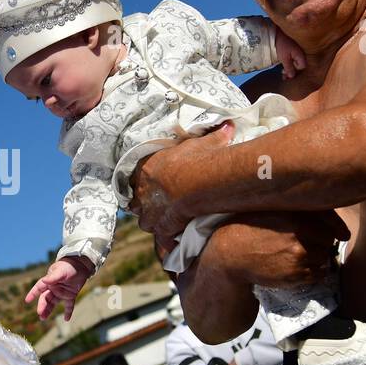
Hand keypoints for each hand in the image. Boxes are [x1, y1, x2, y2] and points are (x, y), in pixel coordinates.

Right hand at [26, 256, 92, 320]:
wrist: (80, 265)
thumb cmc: (68, 266)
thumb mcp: (60, 271)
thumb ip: (53, 277)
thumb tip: (44, 280)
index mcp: (49, 281)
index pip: (39, 288)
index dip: (33, 294)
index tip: (27, 300)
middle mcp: (53, 288)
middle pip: (45, 298)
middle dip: (42, 306)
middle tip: (40, 313)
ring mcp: (62, 292)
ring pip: (53, 303)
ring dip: (49, 310)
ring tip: (43, 318)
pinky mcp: (71, 295)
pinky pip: (69, 305)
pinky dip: (68, 312)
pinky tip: (66, 319)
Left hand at [128, 122, 236, 254]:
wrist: (198, 181)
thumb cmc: (199, 158)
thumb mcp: (206, 143)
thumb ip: (214, 136)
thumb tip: (228, 126)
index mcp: (147, 168)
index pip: (138, 176)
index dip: (147, 181)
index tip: (157, 184)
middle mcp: (143, 190)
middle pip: (137, 200)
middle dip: (146, 203)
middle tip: (160, 203)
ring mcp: (149, 210)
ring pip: (144, 220)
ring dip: (153, 221)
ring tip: (166, 221)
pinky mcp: (160, 226)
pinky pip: (160, 236)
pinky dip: (167, 238)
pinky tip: (176, 238)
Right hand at [209, 211, 349, 289]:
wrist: (228, 256)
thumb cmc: (246, 229)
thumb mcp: (269, 209)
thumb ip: (295, 206)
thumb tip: (323, 206)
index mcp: (294, 214)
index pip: (330, 219)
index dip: (337, 226)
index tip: (342, 233)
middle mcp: (300, 234)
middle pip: (328, 239)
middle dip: (322, 242)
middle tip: (310, 244)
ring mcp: (299, 256)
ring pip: (324, 257)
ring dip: (318, 257)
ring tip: (301, 256)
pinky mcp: (296, 275)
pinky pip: (319, 274)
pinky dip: (315, 272)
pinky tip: (301, 268)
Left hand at [274, 27, 306, 78]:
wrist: (276, 32)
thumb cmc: (281, 44)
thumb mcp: (284, 58)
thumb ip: (289, 67)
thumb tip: (292, 76)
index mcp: (301, 54)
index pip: (302, 66)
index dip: (295, 69)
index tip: (286, 69)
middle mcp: (302, 52)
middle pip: (300, 65)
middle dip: (292, 70)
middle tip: (283, 75)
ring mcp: (298, 50)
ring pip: (296, 62)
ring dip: (290, 67)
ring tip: (282, 72)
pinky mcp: (294, 49)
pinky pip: (294, 58)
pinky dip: (289, 62)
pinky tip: (283, 65)